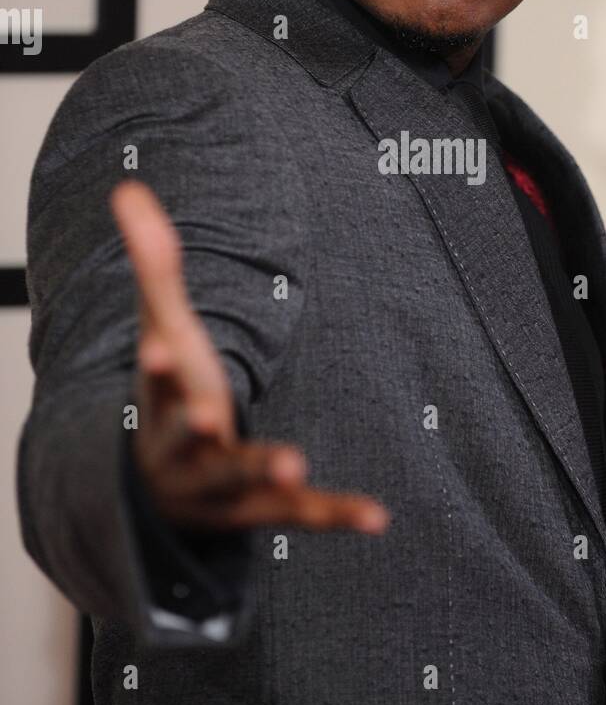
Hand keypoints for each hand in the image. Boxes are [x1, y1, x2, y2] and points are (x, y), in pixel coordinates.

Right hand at [109, 180, 389, 534]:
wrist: (159, 492)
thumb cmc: (173, 394)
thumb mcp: (165, 329)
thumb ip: (154, 263)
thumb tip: (129, 187)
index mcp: (162, 398)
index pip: (156, 378)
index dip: (160, 364)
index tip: (159, 346)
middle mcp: (183, 447)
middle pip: (186, 435)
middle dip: (196, 428)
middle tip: (210, 418)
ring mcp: (220, 484)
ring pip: (239, 481)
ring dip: (263, 468)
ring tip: (293, 462)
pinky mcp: (259, 509)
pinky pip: (298, 514)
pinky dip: (335, 515)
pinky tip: (378, 517)